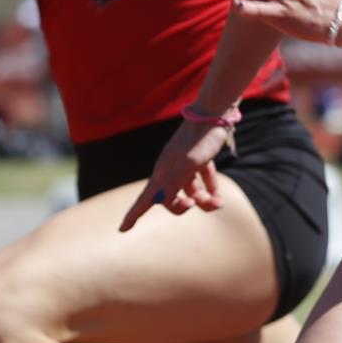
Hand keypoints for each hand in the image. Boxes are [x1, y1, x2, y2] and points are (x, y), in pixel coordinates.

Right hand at [118, 117, 232, 231]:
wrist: (215, 112)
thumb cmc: (201, 138)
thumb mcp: (190, 163)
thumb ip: (175, 182)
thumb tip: (159, 201)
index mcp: (163, 171)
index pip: (145, 198)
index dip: (134, 215)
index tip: (122, 230)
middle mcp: (170, 169)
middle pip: (170, 198)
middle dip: (184, 206)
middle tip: (198, 204)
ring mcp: (184, 165)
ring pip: (190, 192)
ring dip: (203, 201)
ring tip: (218, 203)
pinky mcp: (198, 160)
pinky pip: (202, 182)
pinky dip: (210, 189)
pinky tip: (219, 196)